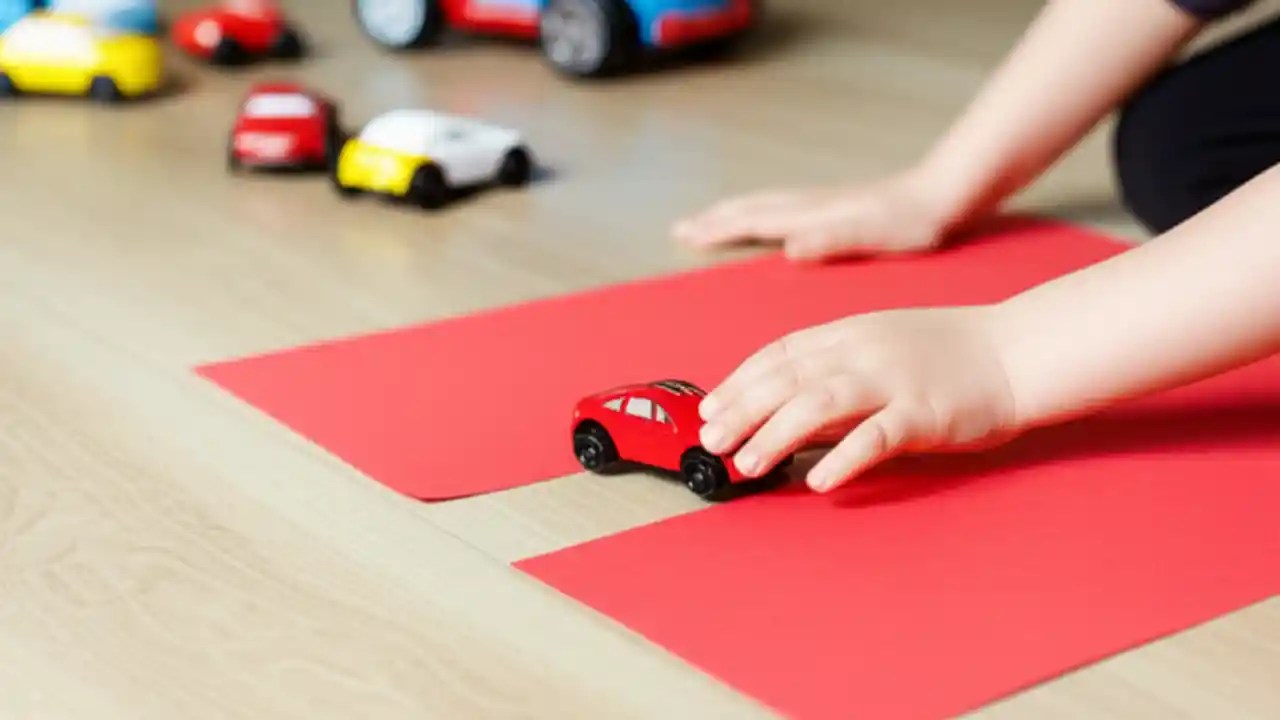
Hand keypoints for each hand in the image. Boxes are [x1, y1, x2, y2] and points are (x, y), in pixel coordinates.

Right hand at [671, 169, 962, 261]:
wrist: (944, 195)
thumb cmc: (910, 223)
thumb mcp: (872, 236)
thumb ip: (830, 240)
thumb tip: (789, 247)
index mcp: (811, 216)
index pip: (752, 221)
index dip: (717, 229)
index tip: (684, 234)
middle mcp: (810, 206)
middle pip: (751, 209)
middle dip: (714, 219)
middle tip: (680, 227)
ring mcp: (822, 205)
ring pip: (765, 206)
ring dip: (733, 213)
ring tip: (712, 219)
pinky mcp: (837, 209)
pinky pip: (783, 210)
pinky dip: (760, 214)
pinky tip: (769, 223)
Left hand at [697, 307, 1019, 491]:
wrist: (1019, 351)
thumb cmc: (949, 354)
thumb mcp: (881, 346)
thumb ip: (834, 372)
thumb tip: (785, 410)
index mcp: (850, 332)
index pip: (779, 354)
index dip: (739, 381)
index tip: (708, 409)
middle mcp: (863, 351)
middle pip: (788, 378)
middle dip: (742, 410)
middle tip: (710, 443)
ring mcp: (893, 379)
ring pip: (820, 402)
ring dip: (776, 433)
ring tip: (746, 465)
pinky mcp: (925, 411)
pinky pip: (877, 436)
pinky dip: (843, 458)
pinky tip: (817, 481)